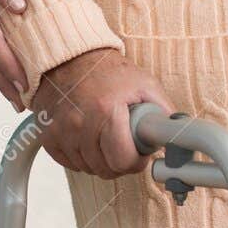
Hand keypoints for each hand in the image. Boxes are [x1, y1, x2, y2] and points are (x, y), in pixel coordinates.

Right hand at [32, 47, 174, 177]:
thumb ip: (164, 113)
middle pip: (105, 169)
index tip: (139, 154)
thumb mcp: (144, 84)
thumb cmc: (107, 71)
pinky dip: (81, 156)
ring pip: (88, 169)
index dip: (136, 162)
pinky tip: (88, 138)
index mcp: (106, 111)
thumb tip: (181, 135)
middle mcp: (79, 123)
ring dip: (100, 159)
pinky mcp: (47, 136)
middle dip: (119, 161)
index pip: (122, 161)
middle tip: (123, 142)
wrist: (70, 58)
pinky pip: (69, 164)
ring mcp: (60, 131)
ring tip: (105, 135)